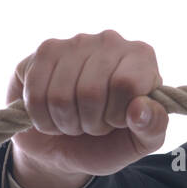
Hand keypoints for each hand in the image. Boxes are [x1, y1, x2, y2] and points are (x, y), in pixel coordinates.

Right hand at [6, 30, 168, 187]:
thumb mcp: (140, 141)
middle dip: (90, 123)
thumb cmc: (110, 141)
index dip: (116, 114)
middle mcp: (110, 41)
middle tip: (94, 124)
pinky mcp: (43, 53)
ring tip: (75, 120)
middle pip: (91, 91)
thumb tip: (141, 108)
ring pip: (60, 96)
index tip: (117, 121)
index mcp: (142, 57)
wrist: (66, 146)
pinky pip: (34, 96)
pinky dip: (43, 119)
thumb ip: (152, 128)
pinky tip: (53, 114)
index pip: (126, 83)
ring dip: (66, 122)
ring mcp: (74, 43)